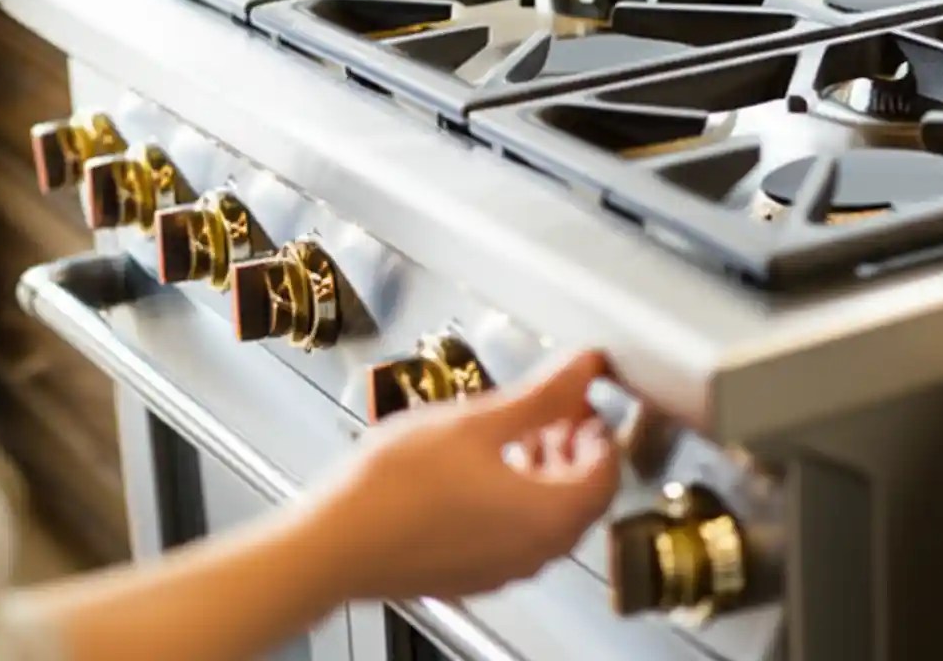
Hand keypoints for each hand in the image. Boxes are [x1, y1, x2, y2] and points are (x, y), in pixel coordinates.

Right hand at [305, 351, 619, 599]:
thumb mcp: (476, 421)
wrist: (334, 544)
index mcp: (550, 515)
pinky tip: (480, 469)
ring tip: (516, 433)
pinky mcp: (474, 575)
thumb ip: (540, 394)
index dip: (600, 426)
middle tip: (555, 410)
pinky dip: (514, 499)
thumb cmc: (393, 490)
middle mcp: (536, 552)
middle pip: (582, 496)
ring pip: (548, 517)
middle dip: (574, 446)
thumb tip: (582, 368)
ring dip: (544, 471)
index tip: (582, 399)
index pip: (608, 470)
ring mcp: (505, 569)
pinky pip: (514, 535)